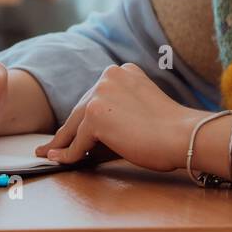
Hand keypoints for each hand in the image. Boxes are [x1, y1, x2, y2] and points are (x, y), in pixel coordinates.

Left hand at [35, 63, 200, 171]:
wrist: (181, 135)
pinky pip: (77, 141)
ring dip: (63, 142)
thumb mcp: (140, 106)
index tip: (70, 127)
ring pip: (75, 124)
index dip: (82, 115)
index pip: (95, 96)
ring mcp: (100, 94)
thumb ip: (117, 110)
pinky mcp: (94, 115)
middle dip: (67, 129)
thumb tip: (88, 133)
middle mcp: (109, 76)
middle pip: (81, 108)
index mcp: (122, 71)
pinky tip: (61, 161)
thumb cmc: (170, 130)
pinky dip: (69, 154)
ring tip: (50, 153)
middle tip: (52, 144)